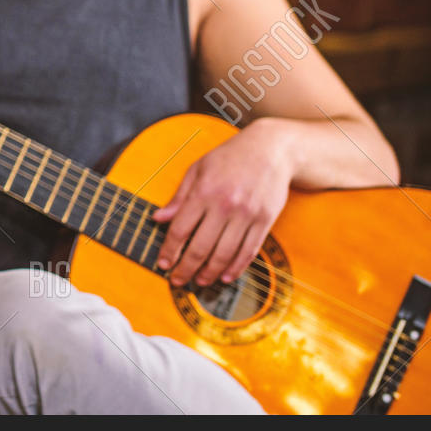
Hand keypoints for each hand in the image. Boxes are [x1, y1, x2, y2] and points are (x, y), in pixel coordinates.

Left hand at [152, 124, 292, 286]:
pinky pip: (249, 250)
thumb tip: (159, 219)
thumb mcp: (198, 169)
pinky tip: (226, 275)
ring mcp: (247, 215)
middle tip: (179, 280)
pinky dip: (237, 267)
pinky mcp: (265, 220)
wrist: (271, 149)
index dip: (170, 250)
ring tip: (201, 281)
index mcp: (203, 192)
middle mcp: (224, 205)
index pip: (181, 229)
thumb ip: (179, 197)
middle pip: (201, 247)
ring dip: (210, 272)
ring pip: (225, 253)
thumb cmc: (229, 158)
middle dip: (187, 268)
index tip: (163, 263)